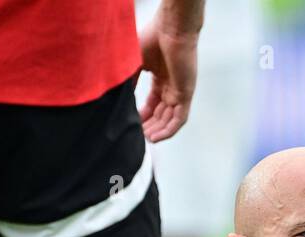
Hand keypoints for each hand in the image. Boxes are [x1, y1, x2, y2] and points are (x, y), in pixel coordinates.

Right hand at [138, 13, 199, 141]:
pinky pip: (179, 118)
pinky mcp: (186, 94)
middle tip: (137, 136)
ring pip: (170, 118)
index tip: (132, 123)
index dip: (143, 115)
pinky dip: (169, 130)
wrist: (171, 29)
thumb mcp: (134, 63)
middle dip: (150, 126)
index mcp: (161, 79)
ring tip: (145, 140)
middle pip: (161, 113)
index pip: (152, 103)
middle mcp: (171, 87)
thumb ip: (129, 80)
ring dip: (158, 131)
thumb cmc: (153, 38)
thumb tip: (119, 97)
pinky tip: (156, 137)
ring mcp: (180, 91)